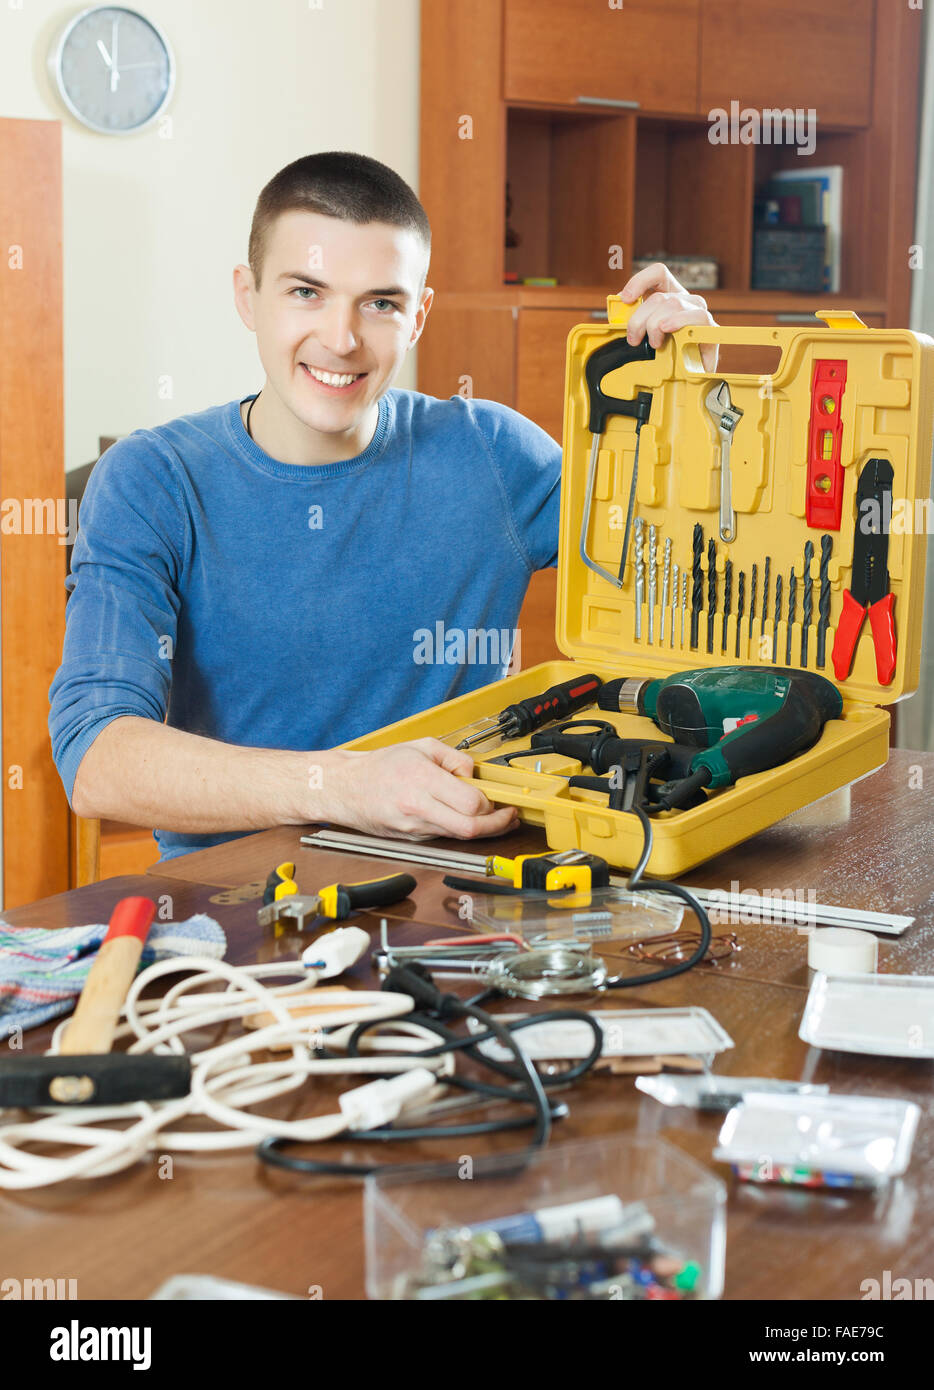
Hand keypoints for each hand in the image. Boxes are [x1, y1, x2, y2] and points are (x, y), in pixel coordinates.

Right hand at [324, 738, 520, 839]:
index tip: (499, 798)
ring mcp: (414, 828)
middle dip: (497, 825)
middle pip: (470, 829)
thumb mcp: (421, 747)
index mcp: (422, 781)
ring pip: (459, 836)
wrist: (345, 788)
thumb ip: (455, 758)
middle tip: (508, 816)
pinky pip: (444, 836)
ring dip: (481, 829)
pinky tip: (464, 818)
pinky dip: (459, 828)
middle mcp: (418, 808)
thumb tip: (475, 776)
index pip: (470, 803)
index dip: (491, 803)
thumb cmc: (380, 767)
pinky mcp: (412, 839)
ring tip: (494, 817)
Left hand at [619, 262, 718, 372]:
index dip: (640, 280)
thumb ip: (635, 317)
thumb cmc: (666, 355)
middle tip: (634, 339)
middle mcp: (686, 300)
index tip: (626, 299)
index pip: (658, 274)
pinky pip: (698, 316)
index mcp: (670, 295)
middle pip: (659, 296)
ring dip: (656, 324)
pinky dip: (679, 321)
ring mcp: (699, 313)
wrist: (688, 378)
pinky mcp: (710, 329)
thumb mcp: (645, 334)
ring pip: (673, 304)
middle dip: (640, 319)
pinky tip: (668, 329)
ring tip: (654, 342)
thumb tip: (620, 304)